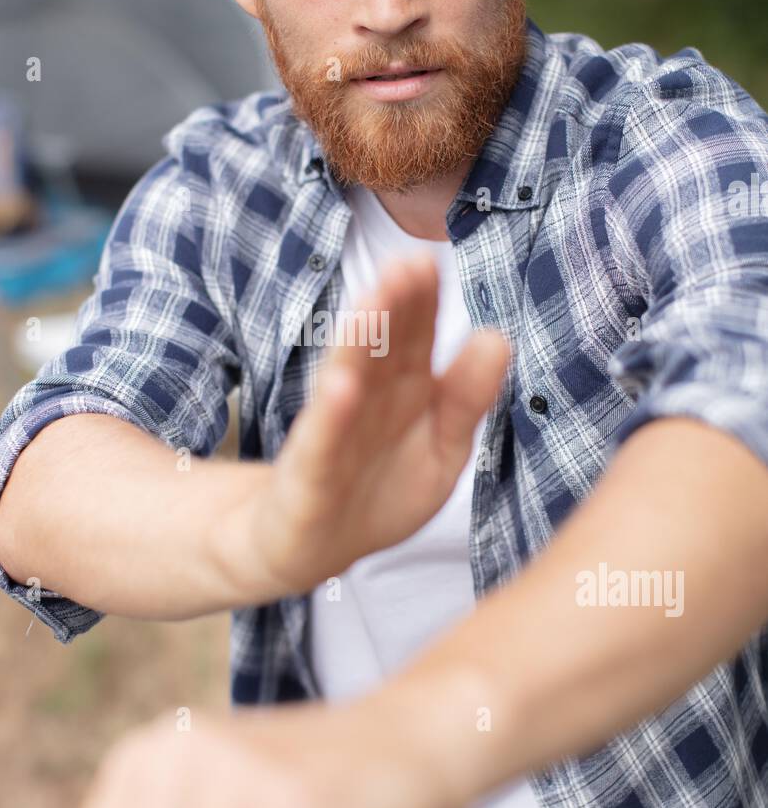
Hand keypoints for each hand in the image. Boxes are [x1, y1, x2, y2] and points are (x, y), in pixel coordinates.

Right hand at [253, 251, 509, 591]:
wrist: (313, 545)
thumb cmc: (380, 488)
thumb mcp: (440, 446)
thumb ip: (467, 397)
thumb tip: (497, 337)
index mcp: (400, 389)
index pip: (413, 336)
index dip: (422, 303)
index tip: (427, 262)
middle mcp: (364, 401)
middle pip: (380, 349)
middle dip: (392, 308)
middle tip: (404, 264)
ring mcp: (334, 436)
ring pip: (348, 382)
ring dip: (358, 344)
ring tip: (370, 305)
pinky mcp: (310, 477)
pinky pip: (322, 444)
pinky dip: (330, 417)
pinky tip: (340, 387)